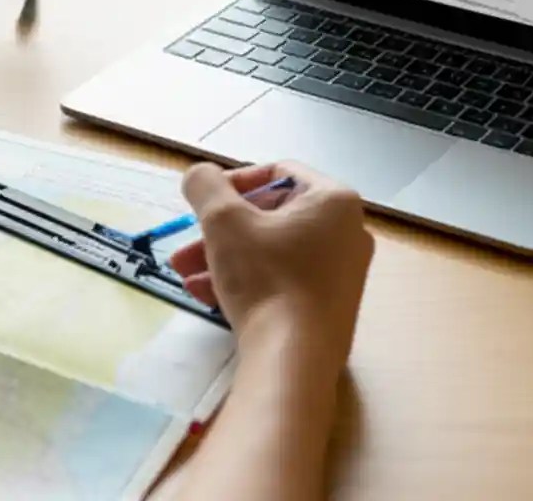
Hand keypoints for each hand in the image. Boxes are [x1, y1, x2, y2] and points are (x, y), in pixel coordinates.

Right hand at [170, 161, 373, 372]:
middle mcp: (348, 233)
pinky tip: (206, 297)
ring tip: (185, 275)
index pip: (279, 174)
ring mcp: (342, 274)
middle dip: (220, 231)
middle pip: (271, 218)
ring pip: (272, 253)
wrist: (293, 360)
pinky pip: (283, 281)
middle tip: (185, 247)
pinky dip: (246, 283)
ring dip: (224, 258)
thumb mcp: (223, 220)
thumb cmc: (265, 278)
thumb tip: (200, 174)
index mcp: (334, 201)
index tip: (204, 202)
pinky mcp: (329, 309)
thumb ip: (206, 186)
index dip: (234, 182)